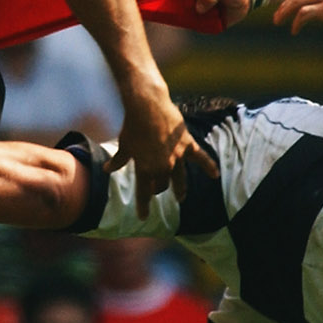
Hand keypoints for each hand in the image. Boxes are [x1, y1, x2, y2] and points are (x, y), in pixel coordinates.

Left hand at [108, 84, 215, 217]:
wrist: (147, 106)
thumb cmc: (132, 125)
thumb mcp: (124, 145)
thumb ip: (118, 160)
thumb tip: (106, 170)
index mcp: (145, 168)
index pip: (144, 193)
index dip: (143, 207)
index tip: (143, 216)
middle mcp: (162, 166)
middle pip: (162, 185)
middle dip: (158, 189)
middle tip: (157, 190)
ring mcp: (177, 157)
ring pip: (179, 179)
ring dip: (180, 189)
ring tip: (180, 197)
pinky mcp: (187, 145)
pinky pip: (200, 158)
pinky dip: (208, 166)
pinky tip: (215, 175)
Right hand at [183, 0, 256, 26]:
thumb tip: (198, 8)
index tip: (183, 1)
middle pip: (177, 0)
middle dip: (181, 7)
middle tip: (190, 12)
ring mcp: (194, 4)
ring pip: (183, 13)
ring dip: (188, 18)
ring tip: (199, 18)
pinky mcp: (199, 17)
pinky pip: (193, 23)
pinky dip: (196, 25)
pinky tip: (202, 24)